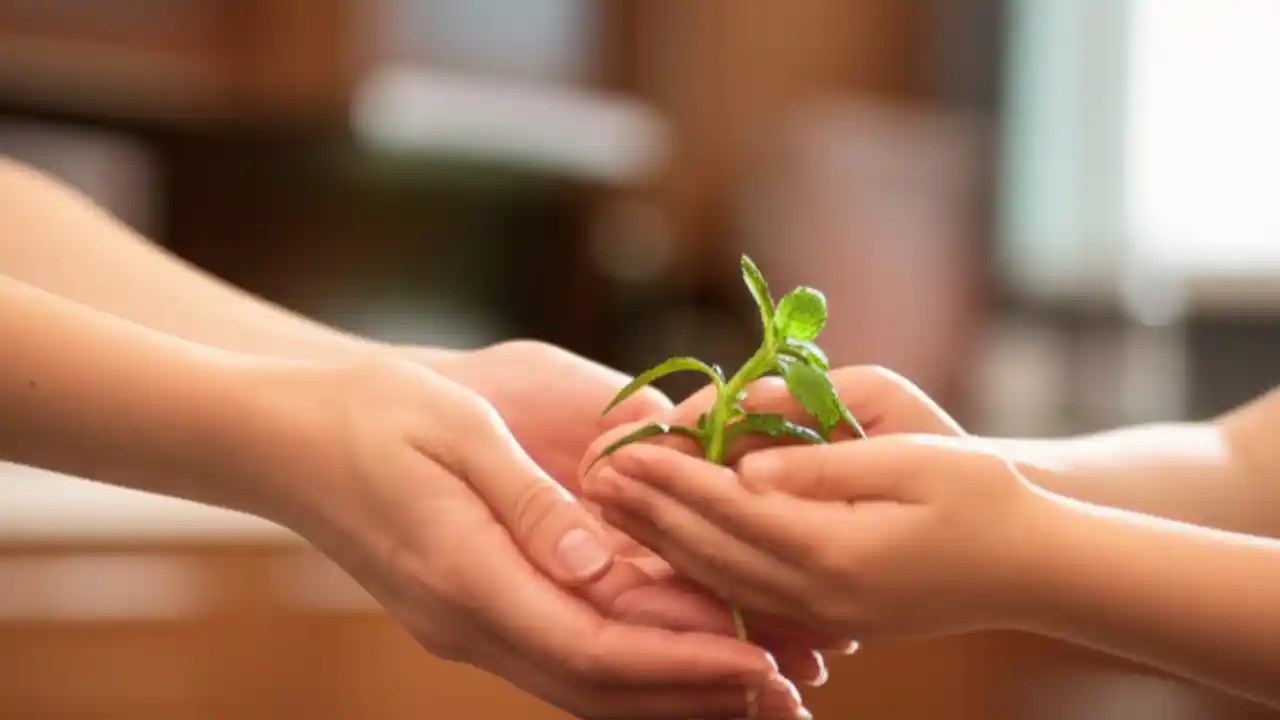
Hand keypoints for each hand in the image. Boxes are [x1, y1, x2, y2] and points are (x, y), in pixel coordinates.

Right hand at [259, 356, 808, 718]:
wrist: (281, 440)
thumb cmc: (367, 415)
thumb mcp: (455, 432)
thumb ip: (528, 503)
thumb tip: (600, 565)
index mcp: (468, 577)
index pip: (594, 646)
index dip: (683, 662)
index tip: (762, 663)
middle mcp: (469, 621)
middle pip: (598, 686)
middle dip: (695, 694)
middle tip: (787, 690)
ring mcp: (465, 624)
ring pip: (582, 682)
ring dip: (667, 689)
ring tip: (753, 684)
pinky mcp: (468, 609)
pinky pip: (561, 653)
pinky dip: (626, 664)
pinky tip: (673, 652)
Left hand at [583, 430, 1044, 640]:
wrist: (1033, 568)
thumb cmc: (982, 498)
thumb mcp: (911, 461)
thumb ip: (824, 465)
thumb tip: (746, 466)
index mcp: (836, 550)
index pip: (729, 509)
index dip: (671, 477)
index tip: (622, 450)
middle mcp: (819, 593)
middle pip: (709, 549)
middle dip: (648, 511)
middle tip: (593, 476)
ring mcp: (824, 613)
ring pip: (720, 577)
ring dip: (662, 540)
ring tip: (615, 508)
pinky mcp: (831, 616)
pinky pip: (746, 594)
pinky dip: (698, 568)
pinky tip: (670, 548)